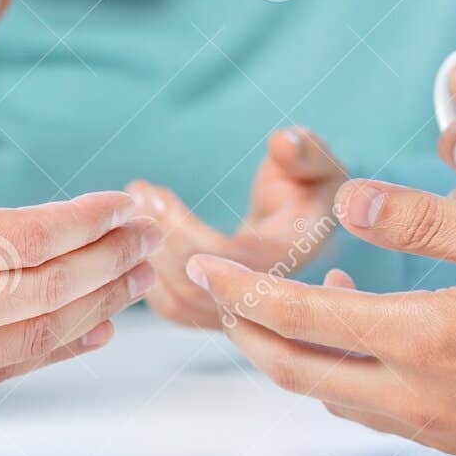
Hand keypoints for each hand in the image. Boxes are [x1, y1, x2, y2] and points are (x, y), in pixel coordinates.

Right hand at [0, 71, 159, 455]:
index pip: (25, 232)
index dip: (87, 218)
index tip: (124, 202)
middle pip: (50, 286)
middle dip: (110, 257)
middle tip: (151, 234)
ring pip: (38, 336)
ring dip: (98, 304)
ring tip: (136, 278)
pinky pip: (1, 374)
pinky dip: (52, 350)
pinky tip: (82, 334)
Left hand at [127, 127, 344, 329]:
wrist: (307, 222)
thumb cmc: (312, 185)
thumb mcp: (319, 161)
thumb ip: (305, 151)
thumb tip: (282, 142)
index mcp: (290, 256)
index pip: (229, 260)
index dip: (184, 233)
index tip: (158, 193)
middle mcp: (266, 296)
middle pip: (197, 287)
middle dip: (159, 237)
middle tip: (139, 192)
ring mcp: (240, 312)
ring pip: (180, 304)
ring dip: (146, 256)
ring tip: (136, 206)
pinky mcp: (219, 312)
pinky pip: (175, 309)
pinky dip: (148, 276)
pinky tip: (140, 237)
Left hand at [186, 180, 455, 455]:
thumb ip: (425, 220)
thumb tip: (347, 201)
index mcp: (422, 339)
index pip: (296, 317)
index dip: (241, 291)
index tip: (200, 268)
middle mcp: (416, 395)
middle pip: (293, 368)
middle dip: (245, 328)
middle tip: (216, 292)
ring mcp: (435, 425)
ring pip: (329, 391)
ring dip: (291, 349)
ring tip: (278, 301)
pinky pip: (371, 406)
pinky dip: (340, 368)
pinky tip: (358, 327)